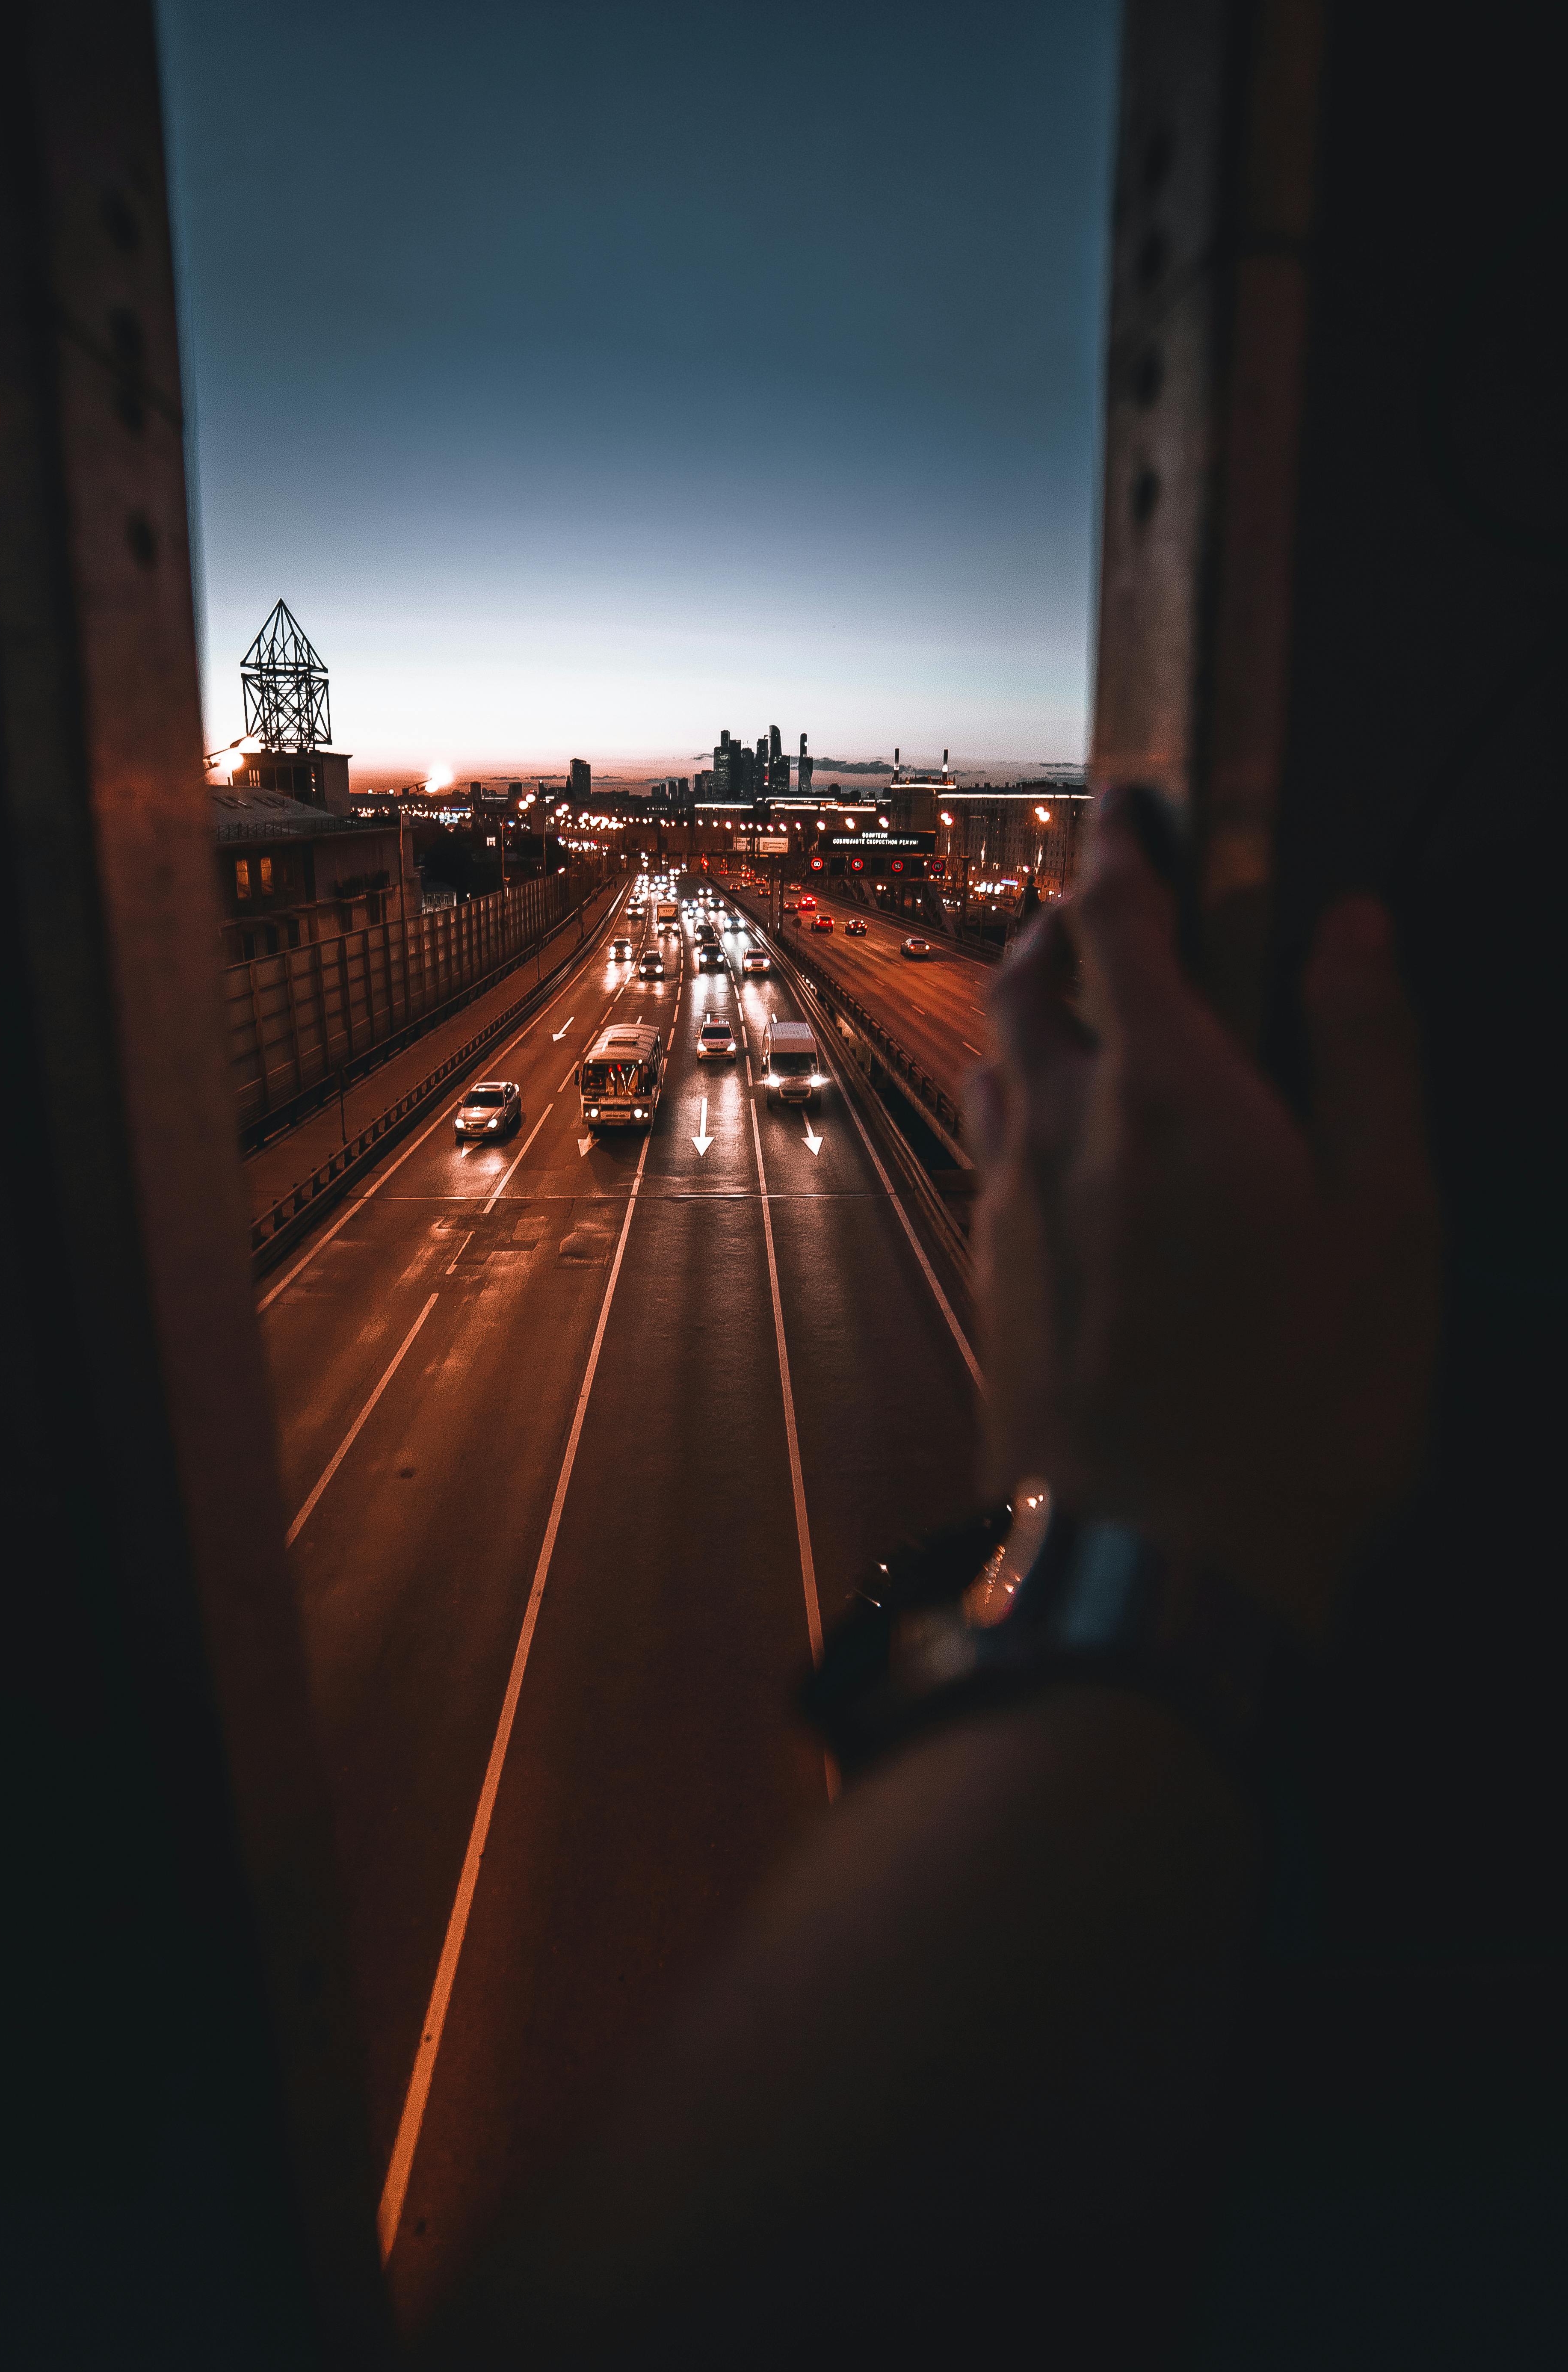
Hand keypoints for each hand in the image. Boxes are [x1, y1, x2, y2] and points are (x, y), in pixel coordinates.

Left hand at [969, 794, 1439, 1644]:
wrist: (1158, 1567)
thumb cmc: (1301, 1402)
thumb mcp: (1388, 1219)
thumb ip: (1366, 1054)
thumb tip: (1351, 924)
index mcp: (1165, 1089)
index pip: (1120, 919)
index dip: (1123, 847)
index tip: (1128, 804)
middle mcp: (1061, 1125)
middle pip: (1029, 977)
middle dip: (1065, 922)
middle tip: (1111, 901)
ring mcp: (1009, 1202)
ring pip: (992, 1057)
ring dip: (1028, 1006)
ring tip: (1076, 1002)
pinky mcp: (990, 1274)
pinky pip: (983, 1144)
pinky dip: (1015, 1099)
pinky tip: (1054, 1137)